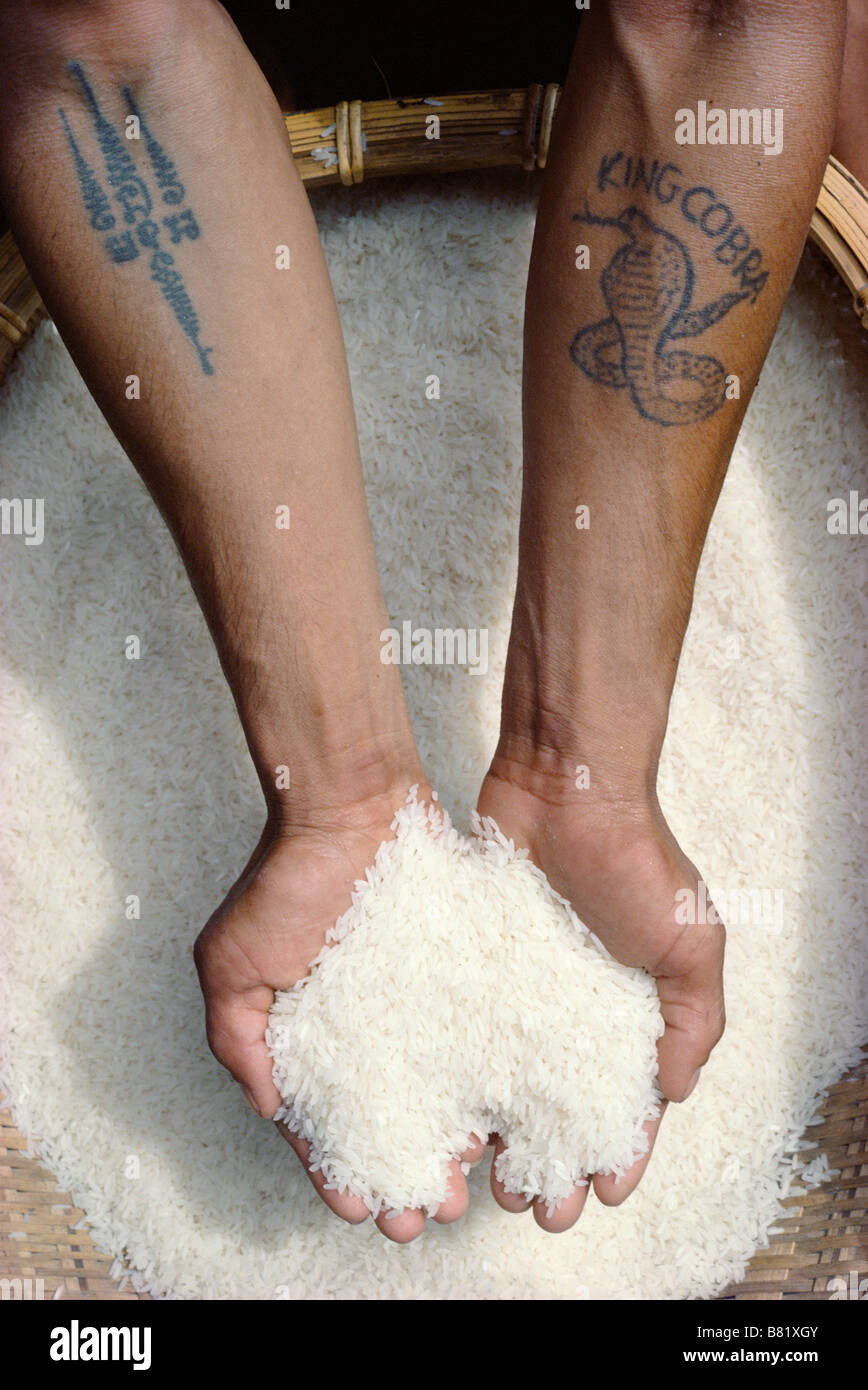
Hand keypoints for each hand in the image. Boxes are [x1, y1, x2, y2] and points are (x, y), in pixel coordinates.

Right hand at [193, 781, 478, 1242]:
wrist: (355, 803)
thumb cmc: (287, 878)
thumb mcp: (233, 961)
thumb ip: (239, 1038)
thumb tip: (271, 1109)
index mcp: (309, 1033)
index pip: (323, 1121)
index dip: (336, 1170)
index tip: (357, 1208)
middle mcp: (367, 1028)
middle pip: (389, 1119)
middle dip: (405, 1173)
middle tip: (428, 1214)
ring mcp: (417, 1004)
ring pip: (439, 1092)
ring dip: (451, 1143)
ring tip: (471, 1179)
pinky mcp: (459, 977)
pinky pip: (477, 1041)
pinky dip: (486, 1084)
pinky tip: (501, 1118)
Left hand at [476, 743, 725, 1232]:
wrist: (565, 784)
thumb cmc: (637, 857)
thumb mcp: (690, 937)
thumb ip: (693, 1018)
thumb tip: (670, 1095)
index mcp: (629, 1012)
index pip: (625, 1103)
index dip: (617, 1154)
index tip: (600, 1198)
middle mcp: (569, 1010)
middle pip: (557, 1106)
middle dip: (550, 1160)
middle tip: (532, 1207)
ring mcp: (515, 990)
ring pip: (502, 1082)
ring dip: (495, 1134)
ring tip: (479, 1182)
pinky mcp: (469, 964)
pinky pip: (458, 1032)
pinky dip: (453, 1077)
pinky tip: (442, 1117)